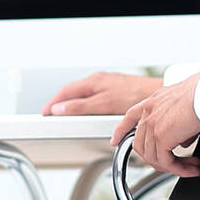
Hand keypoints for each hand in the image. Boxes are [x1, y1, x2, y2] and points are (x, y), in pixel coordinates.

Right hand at [40, 71, 162, 115]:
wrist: (155, 95)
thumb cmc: (134, 95)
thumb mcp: (103, 104)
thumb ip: (80, 107)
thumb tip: (60, 108)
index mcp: (93, 82)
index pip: (65, 92)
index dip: (53, 103)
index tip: (45, 113)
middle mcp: (99, 82)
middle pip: (73, 94)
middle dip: (60, 104)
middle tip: (52, 116)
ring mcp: (107, 87)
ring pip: (83, 97)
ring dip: (73, 106)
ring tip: (66, 117)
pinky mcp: (114, 93)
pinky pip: (94, 100)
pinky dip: (85, 108)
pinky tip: (88, 116)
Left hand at [110, 73, 199, 177]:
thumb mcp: (184, 104)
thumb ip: (177, 121)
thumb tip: (181, 141)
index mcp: (154, 100)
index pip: (131, 116)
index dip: (121, 131)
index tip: (115, 141)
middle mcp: (150, 111)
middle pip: (141, 144)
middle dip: (157, 158)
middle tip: (176, 164)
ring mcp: (152, 124)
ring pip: (153, 156)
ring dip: (172, 166)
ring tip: (190, 167)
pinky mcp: (161, 137)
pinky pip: (165, 161)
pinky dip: (178, 169)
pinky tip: (190, 169)